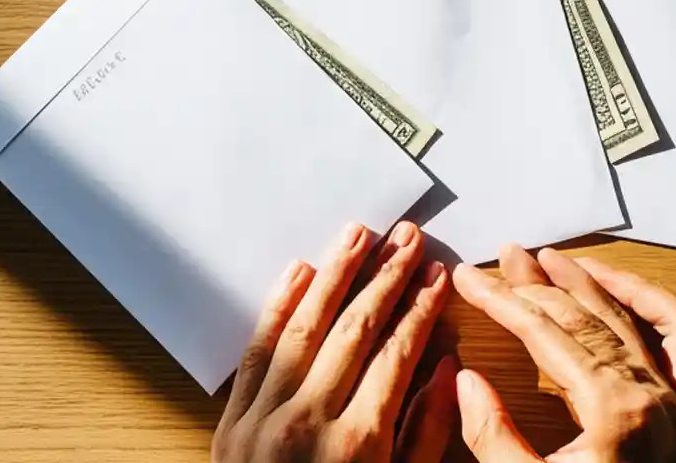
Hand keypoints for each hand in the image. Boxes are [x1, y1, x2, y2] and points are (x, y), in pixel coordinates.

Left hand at [212, 221, 455, 462]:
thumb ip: (425, 433)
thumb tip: (445, 366)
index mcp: (358, 442)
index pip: (397, 353)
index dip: (420, 309)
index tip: (437, 275)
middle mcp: (310, 420)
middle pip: (355, 329)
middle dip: (385, 277)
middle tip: (407, 237)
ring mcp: (263, 417)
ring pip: (304, 326)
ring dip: (335, 274)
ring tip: (358, 234)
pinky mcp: (230, 420)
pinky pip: (256, 350)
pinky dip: (276, 306)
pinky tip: (299, 270)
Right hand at [452, 246, 675, 461]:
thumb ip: (493, 437)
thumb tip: (466, 380)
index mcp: (614, 414)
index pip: (547, 334)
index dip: (502, 302)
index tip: (469, 279)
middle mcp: (659, 402)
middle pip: (596, 317)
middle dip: (548, 282)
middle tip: (513, 256)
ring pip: (662, 323)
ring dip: (621, 284)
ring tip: (583, 262)